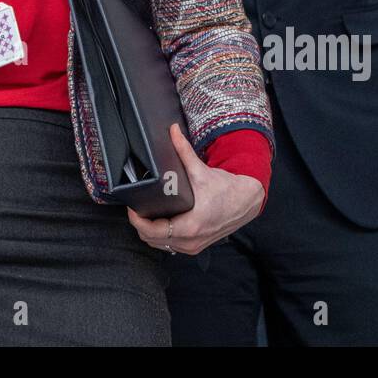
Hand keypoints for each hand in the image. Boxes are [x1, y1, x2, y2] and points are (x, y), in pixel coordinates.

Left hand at [126, 123, 263, 255]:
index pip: (152, 231)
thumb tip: (172, 131)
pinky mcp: (196, 246)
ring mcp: (193, 246)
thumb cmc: (226, 189)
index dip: (137, 220)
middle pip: (152, 240)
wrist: (246, 201)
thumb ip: (183, 150)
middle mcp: (191, 241)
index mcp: (190, 226)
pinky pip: (170, 246)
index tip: (132, 207)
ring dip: (150, 232)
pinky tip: (160, 221)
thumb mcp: (201, 170)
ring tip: (146, 212)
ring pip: (160, 245)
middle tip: (137, 206)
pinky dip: (162, 236)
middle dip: (140, 224)